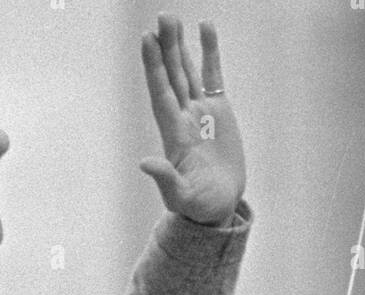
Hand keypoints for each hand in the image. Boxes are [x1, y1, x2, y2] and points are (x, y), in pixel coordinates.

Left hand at [139, 15, 245, 225]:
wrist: (219, 206)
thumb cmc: (198, 206)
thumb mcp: (180, 196)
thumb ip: (165, 179)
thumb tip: (145, 164)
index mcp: (174, 134)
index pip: (161, 94)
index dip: (153, 68)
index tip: (147, 40)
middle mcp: (184, 117)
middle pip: (172, 76)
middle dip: (167, 47)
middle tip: (163, 17)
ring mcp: (201, 112)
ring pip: (187, 71)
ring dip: (180, 46)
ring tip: (173, 19)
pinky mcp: (219, 111)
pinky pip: (212, 76)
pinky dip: (209, 53)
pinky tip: (206, 29)